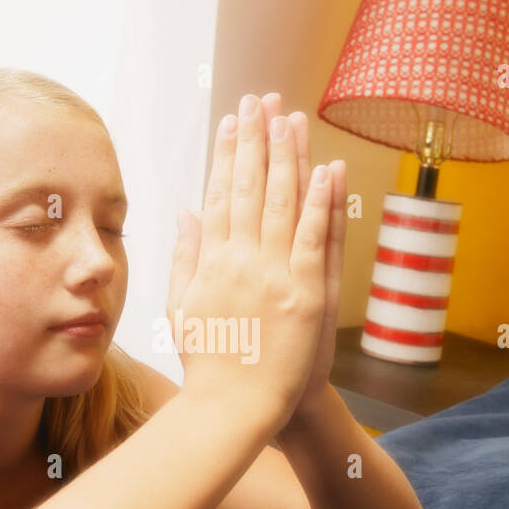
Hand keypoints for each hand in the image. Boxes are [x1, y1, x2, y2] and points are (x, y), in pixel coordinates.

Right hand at [178, 93, 347, 426]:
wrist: (235, 408)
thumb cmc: (210, 362)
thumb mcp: (182, 308)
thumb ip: (186, 257)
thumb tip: (186, 211)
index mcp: (210, 262)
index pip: (219, 195)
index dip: (227, 154)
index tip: (232, 121)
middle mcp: (240, 261)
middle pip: (248, 188)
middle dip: (256, 140)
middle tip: (260, 100)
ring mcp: (274, 276)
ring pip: (281, 203)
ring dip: (287, 156)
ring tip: (290, 116)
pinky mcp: (305, 293)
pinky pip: (314, 238)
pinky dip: (321, 201)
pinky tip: (326, 167)